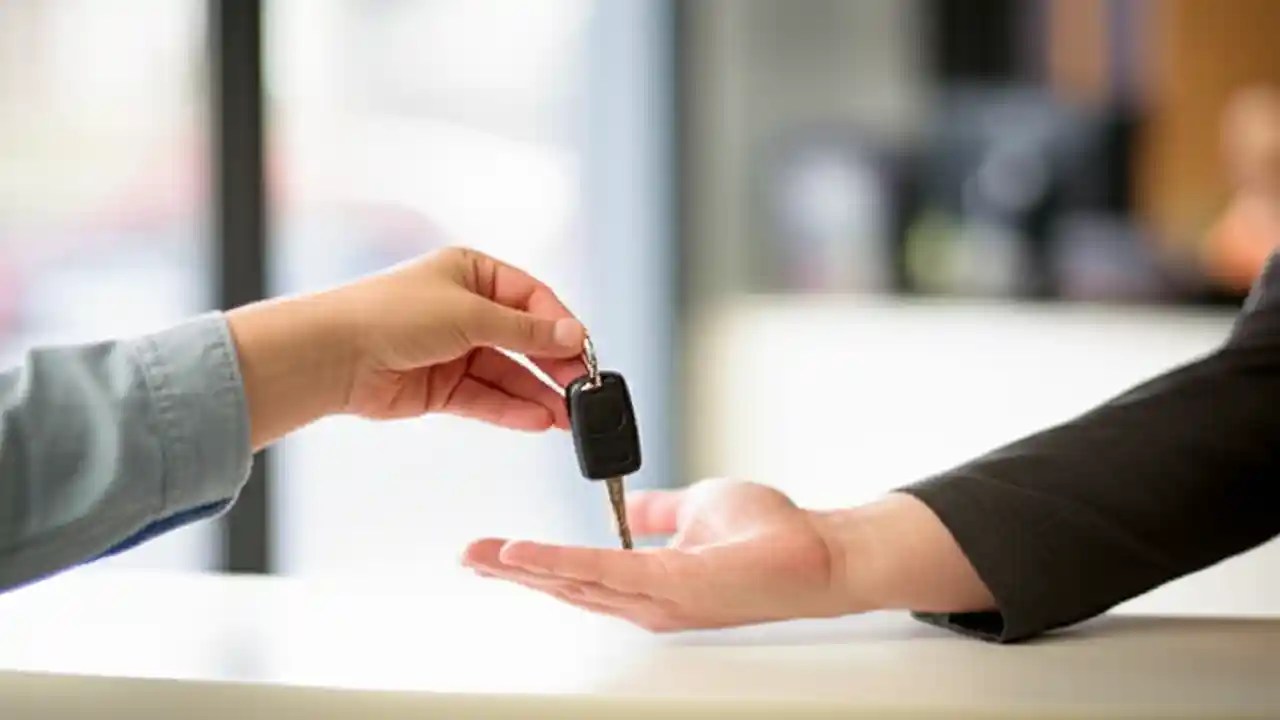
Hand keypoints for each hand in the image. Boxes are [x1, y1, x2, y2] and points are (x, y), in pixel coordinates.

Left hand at [227, 247, 587, 448]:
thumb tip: (573, 336)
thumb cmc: (390, 314)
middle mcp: (464, 309)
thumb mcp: (470, 314)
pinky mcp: (441, 387)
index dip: (559, 326)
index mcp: (471, 272)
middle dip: (553, 365)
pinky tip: (537, 420)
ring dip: (537, 394)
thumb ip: (526, 332)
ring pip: (508, 374)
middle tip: (582, 389)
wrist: (334, 354)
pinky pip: (486, 398)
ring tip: (568, 416)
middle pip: (523, 340)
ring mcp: (453, 350)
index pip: (532, 299)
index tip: (583, 351)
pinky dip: (511, 409)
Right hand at [462, 479, 858, 631]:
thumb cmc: (771, 538)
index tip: (494, 550)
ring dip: (524, 568)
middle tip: (467, 556)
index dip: (534, 564)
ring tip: (482, 554)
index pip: (580, 575)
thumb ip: (660, 514)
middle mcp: (648, 600)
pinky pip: (606, 571)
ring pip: (575, 583)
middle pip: (566, 586)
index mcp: (651, 582)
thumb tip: (631, 507)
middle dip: (512, 572)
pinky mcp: (674, 585)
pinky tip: (525, 553)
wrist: (819, 553)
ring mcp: (659, 598)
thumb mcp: (698, 509)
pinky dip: (560, 561)